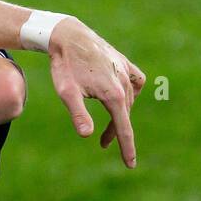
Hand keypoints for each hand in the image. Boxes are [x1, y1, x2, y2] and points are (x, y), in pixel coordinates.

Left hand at [48, 18, 145, 167]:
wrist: (67, 35)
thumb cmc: (65, 66)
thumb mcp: (67, 93)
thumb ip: (79, 114)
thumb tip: (87, 134)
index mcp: (114, 95)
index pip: (123, 128)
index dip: (127, 148)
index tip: (130, 164)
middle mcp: (124, 83)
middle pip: (123, 116)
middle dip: (116, 132)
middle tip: (103, 145)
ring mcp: (125, 71)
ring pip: (129, 100)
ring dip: (120, 114)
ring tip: (108, 125)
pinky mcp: (122, 62)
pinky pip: (136, 81)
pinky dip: (134, 91)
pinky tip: (126, 96)